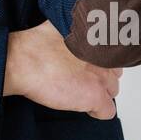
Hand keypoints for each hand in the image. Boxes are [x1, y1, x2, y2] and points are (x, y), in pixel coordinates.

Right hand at [3, 20, 122, 119]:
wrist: (26, 61)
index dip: (98, 62)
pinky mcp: (96, 97)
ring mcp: (102, 77)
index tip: (87, 64)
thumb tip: (81, 38)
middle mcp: (105, 57)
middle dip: (100, 77)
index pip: (113, 55)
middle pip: (114, 73)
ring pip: (112, 91)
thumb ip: (81, 33)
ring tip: (78, 90)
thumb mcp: (65, 28)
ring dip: (98, 92)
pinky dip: (95, 111)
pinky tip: (79, 104)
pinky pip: (107, 111)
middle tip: (80, 77)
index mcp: (100, 39)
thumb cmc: (37, 46)